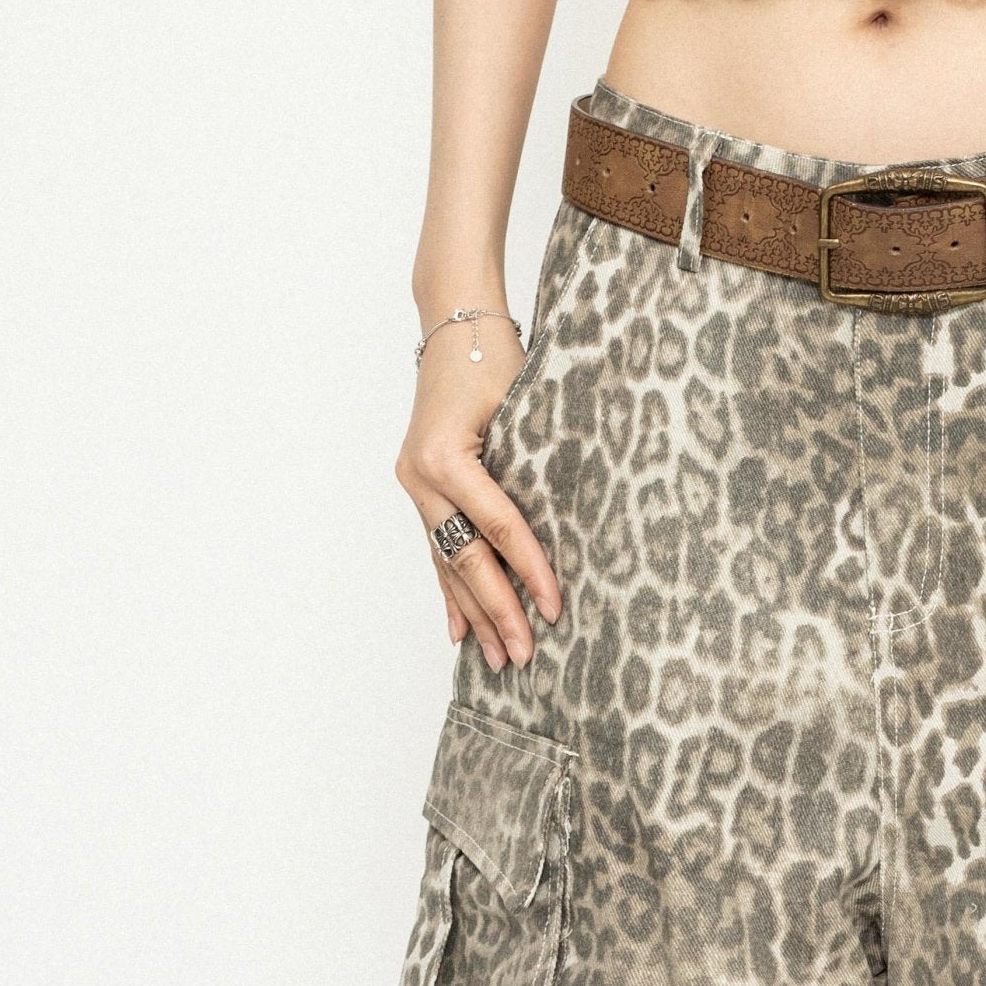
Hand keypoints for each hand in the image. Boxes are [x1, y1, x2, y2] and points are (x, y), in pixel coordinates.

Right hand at [396, 317, 561, 671]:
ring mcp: (414, 485)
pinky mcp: (419, 489)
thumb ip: (534, 467)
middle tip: (523, 656)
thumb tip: (571, 531)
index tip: (555, 609)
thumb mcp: (522, 405)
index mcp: (447, 455)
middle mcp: (421, 476)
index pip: (497, 527)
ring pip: (447, 563)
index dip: (529, 570)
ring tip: (495, 659)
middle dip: (497, 611)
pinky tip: (457, 631)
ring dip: (473, 614)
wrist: (453, 326)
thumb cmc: (495, 357)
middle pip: (466, 558)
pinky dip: (450, 591)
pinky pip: (436, 550)